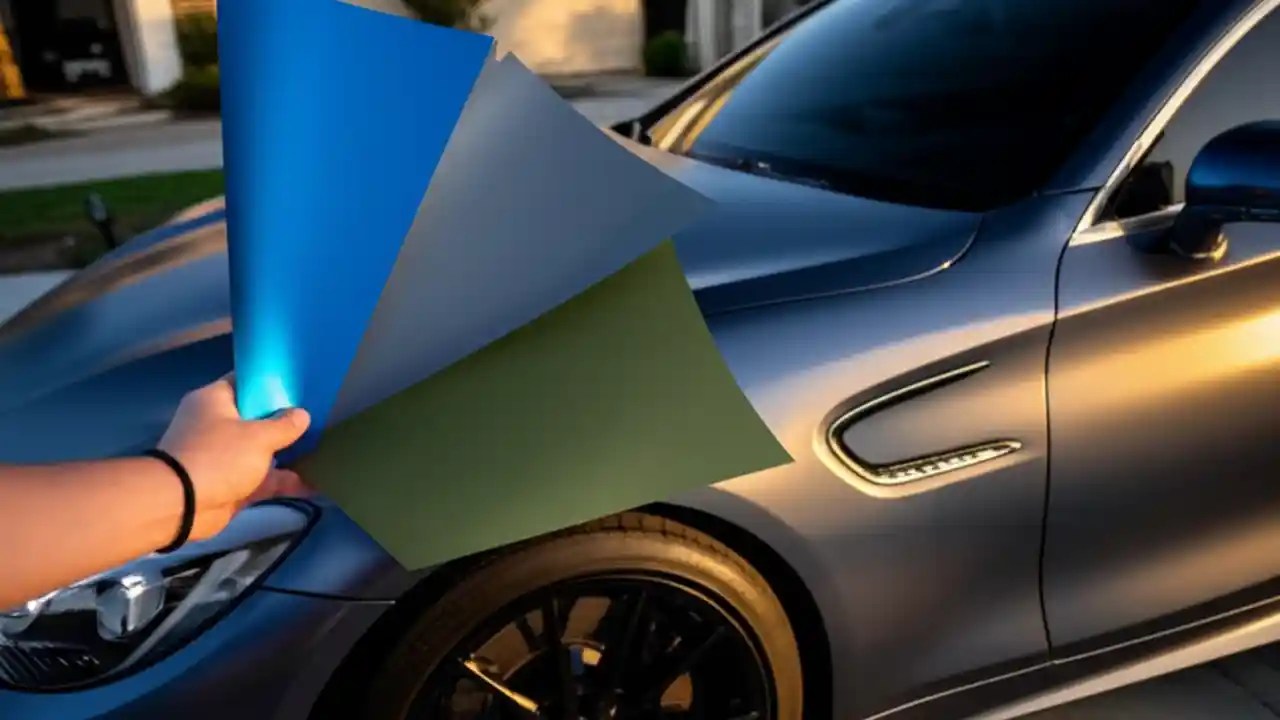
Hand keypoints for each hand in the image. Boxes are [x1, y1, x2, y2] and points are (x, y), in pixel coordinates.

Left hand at [158, 376, 310, 540]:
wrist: (181, 505)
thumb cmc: (218, 457)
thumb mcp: (258, 436)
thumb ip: (285, 425)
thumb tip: (302, 415)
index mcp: (215, 400)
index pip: (246, 381)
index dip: (274, 382)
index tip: (301, 385)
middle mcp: (216, 424)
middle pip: (257, 417)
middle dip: (285, 421)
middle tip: (319, 417)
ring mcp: (223, 455)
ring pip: (261, 449)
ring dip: (287, 453)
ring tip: (322, 450)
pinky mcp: (230, 482)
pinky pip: (262, 478)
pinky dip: (283, 481)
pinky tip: (313, 484)